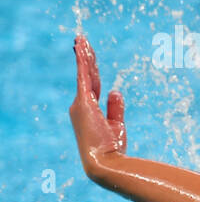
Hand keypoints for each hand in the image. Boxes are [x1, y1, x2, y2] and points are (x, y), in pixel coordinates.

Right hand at [69, 36, 126, 174]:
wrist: (105, 162)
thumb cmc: (112, 148)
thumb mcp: (117, 125)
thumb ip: (115, 107)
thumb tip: (115, 90)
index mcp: (89, 110)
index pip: (91, 85)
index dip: (91, 70)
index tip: (91, 57)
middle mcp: (81, 105)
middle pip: (86, 76)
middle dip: (86, 58)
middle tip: (83, 41)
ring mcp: (81, 103)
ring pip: (84, 73)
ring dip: (84, 55)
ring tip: (82, 39)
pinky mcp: (84, 102)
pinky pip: (83, 76)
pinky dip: (82, 61)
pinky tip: (81, 48)